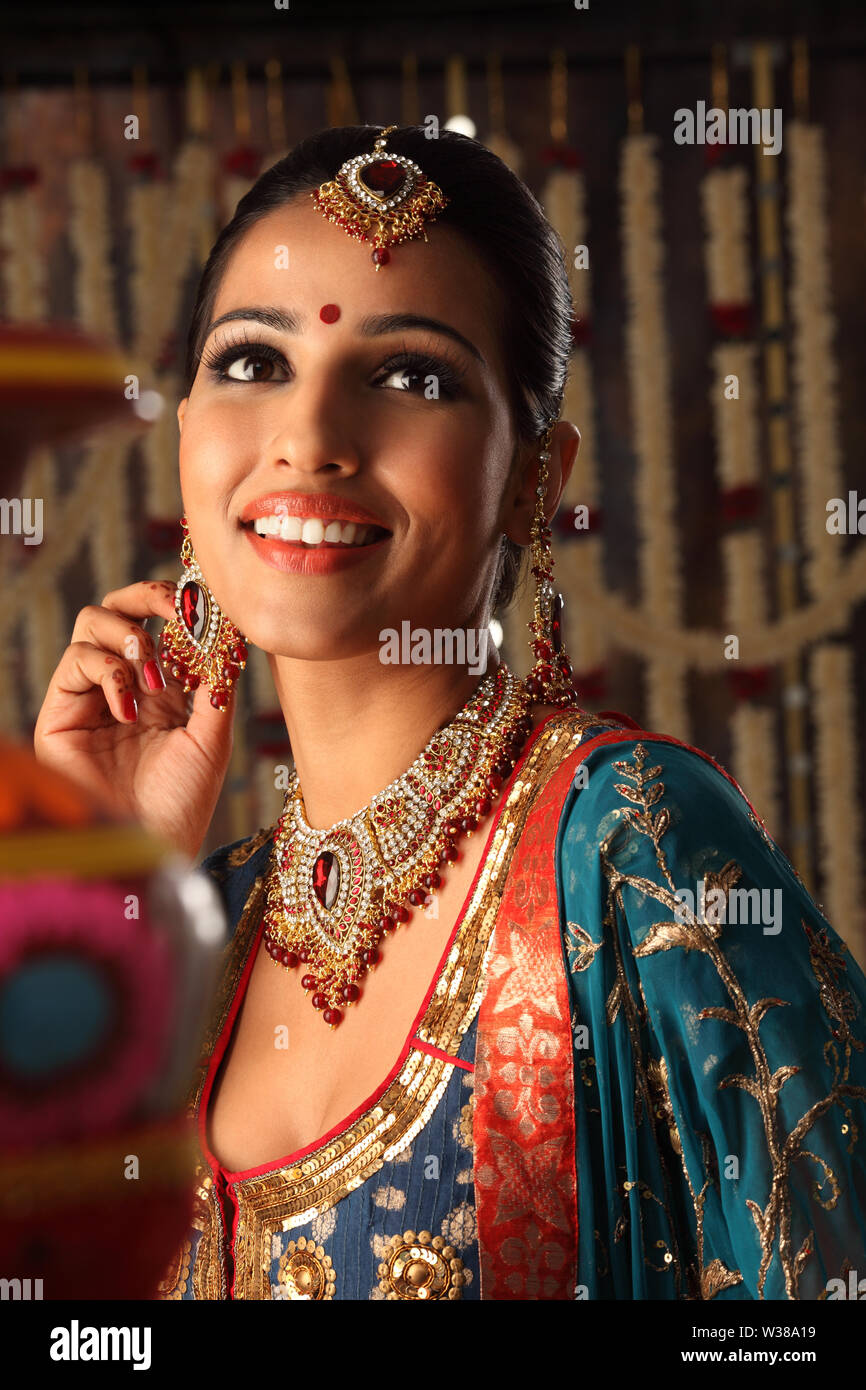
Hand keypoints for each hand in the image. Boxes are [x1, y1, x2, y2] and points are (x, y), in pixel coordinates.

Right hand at [33, 581, 237, 858]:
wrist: (150, 846)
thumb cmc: (183, 802)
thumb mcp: (213, 736)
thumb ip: (217, 683)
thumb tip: (230, 628)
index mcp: (161, 689)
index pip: (161, 623)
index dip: (180, 605)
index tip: (205, 604)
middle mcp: (123, 685)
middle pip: (118, 607)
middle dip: (147, 597)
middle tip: (175, 608)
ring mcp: (89, 697)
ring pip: (92, 623)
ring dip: (130, 636)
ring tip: (156, 679)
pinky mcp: (59, 715)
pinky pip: (75, 661)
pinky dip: (108, 673)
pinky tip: (130, 712)